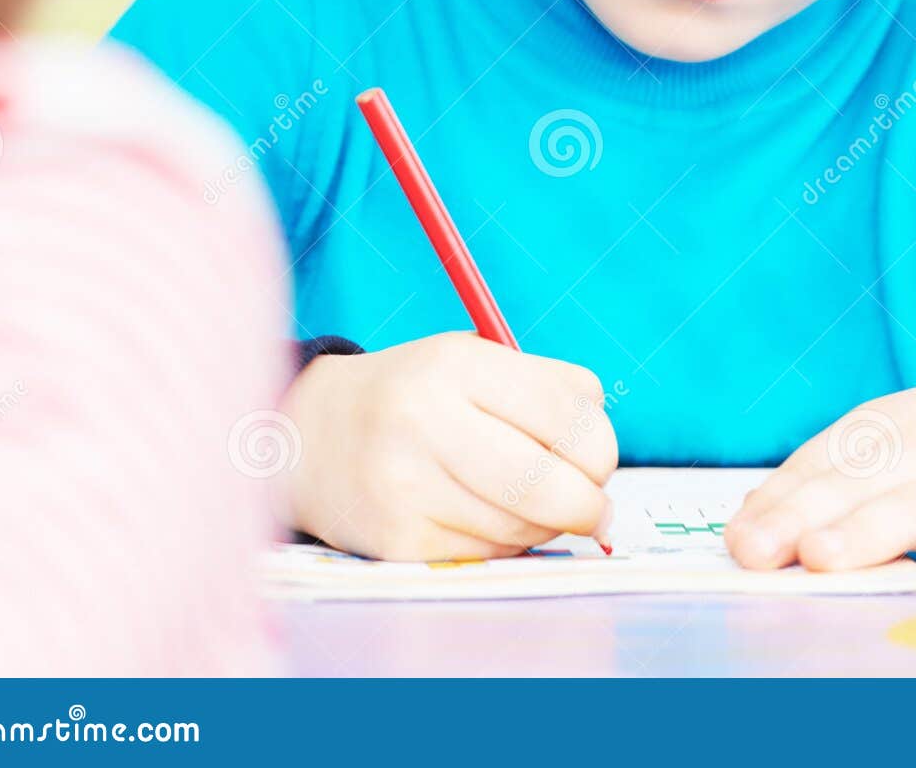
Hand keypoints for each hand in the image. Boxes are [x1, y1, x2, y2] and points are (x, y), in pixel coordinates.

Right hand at [277, 332, 616, 559]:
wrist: (310, 436)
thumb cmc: (417, 395)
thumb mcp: (474, 361)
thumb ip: (550, 390)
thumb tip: (605, 454)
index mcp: (455, 363)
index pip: (565, 414)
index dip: (601, 447)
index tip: (602, 460)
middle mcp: (424, 420)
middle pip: (547, 483)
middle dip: (589, 503)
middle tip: (597, 507)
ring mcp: (405, 485)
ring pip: (521, 527)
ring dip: (549, 525)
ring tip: (539, 506)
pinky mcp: (396, 540)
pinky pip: (487, 555)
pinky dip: (508, 544)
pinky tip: (493, 519)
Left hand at [723, 350, 915, 581]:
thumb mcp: (892, 440)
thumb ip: (829, 482)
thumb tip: (748, 527)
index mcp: (878, 432)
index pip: (817, 468)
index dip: (774, 505)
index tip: (735, 542)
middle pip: (852, 489)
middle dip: (799, 521)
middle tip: (755, 553)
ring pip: (914, 511)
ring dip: (865, 534)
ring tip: (822, 558)